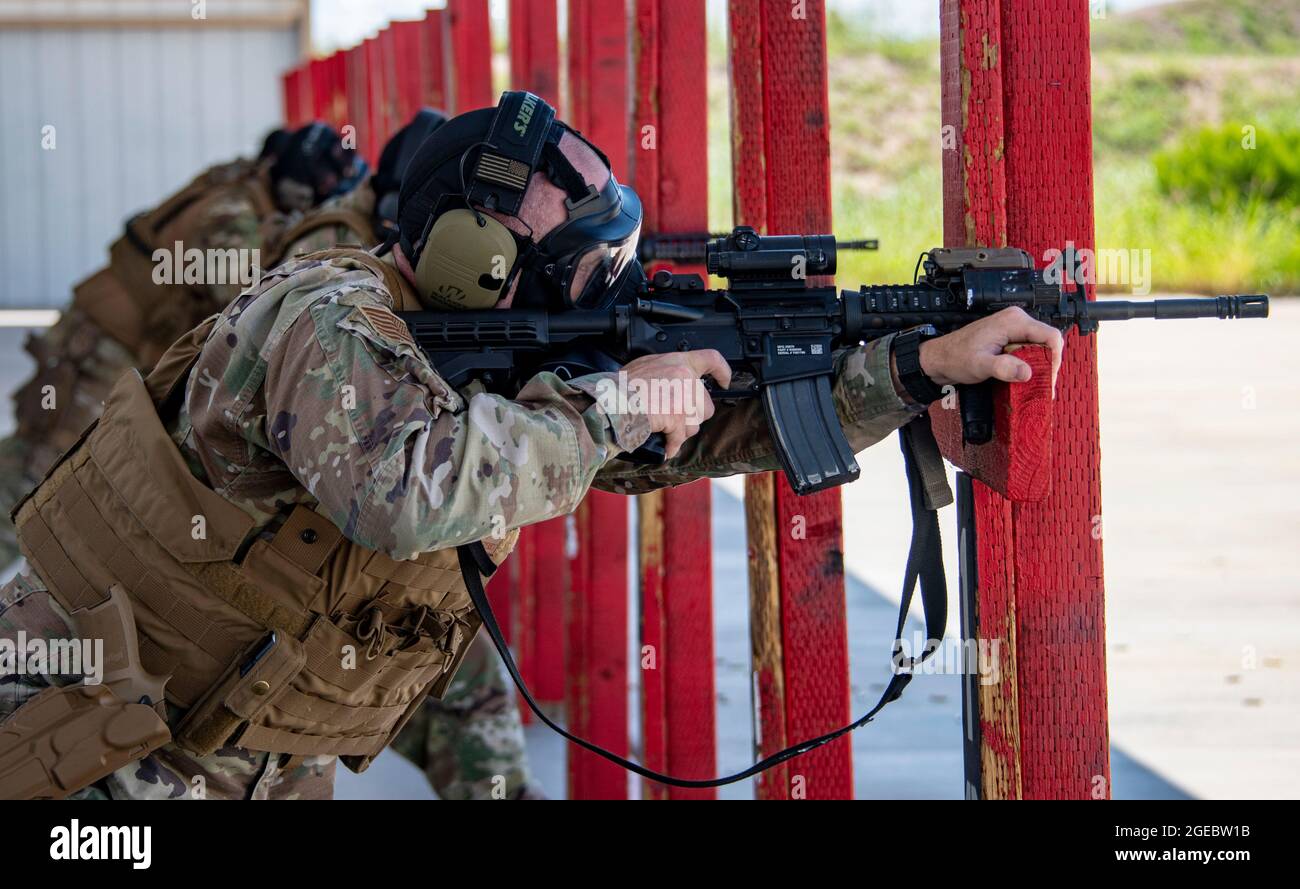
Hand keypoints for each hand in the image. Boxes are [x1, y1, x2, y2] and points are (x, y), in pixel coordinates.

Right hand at [620, 350, 731, 457]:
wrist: (612, 401)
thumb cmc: (621, 387)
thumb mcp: (644, 366)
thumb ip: (665, 372)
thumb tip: (671, 384)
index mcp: (678, 362)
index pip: (711, 359)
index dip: (722, 371)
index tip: (724, 381)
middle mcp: (685, 378)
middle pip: (704, 404)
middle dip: (691, 415)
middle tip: (670, 414)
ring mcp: (683, 399)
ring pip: (695, 424)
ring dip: (680, 429)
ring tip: (661, 425)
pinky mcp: (678, 418)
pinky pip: (680, 438)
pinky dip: (671, 444)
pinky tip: (664, 445)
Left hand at [918, 307, 1063, 393]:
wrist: (939, 358)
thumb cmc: (956, 358)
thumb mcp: (980, 365)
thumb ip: (1003, 368)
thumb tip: (1027, 372)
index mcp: (1014, 321)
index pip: (1051, 336)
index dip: (1056, 359)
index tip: (1050, 379)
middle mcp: (1017, 320)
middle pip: (1048, 342)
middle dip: (1049, 365)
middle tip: (1044, 387)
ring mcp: (1014, 328)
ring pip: (1040, 347)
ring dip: (1040, 366)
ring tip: (1034, 384)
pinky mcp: (1010, 337)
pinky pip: (1029, 350)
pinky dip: (1030, 364)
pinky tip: (1023, 377)